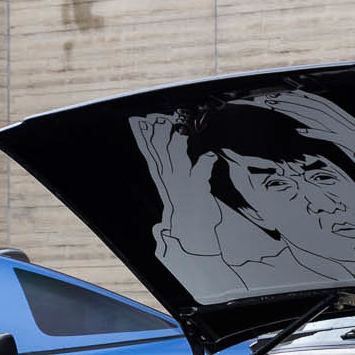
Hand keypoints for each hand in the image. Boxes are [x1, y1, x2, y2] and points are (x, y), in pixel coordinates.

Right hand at [129, 112, 222, 256]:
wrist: (195, 234)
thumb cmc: (190, 207)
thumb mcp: (180, 183)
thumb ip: (177, 162)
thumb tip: (177, 144)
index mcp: (166, 178)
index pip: (154, 154)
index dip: (149, 137)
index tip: (145, 120)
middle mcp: (172, 181)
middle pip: (163, 155)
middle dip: (160, 138)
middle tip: (159, 120)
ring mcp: (184, 187)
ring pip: (178, 164)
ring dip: (178, 149)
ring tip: (181, 133)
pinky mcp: (198, 193)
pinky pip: (200, 178)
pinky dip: (204, 166)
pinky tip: (209, 156)